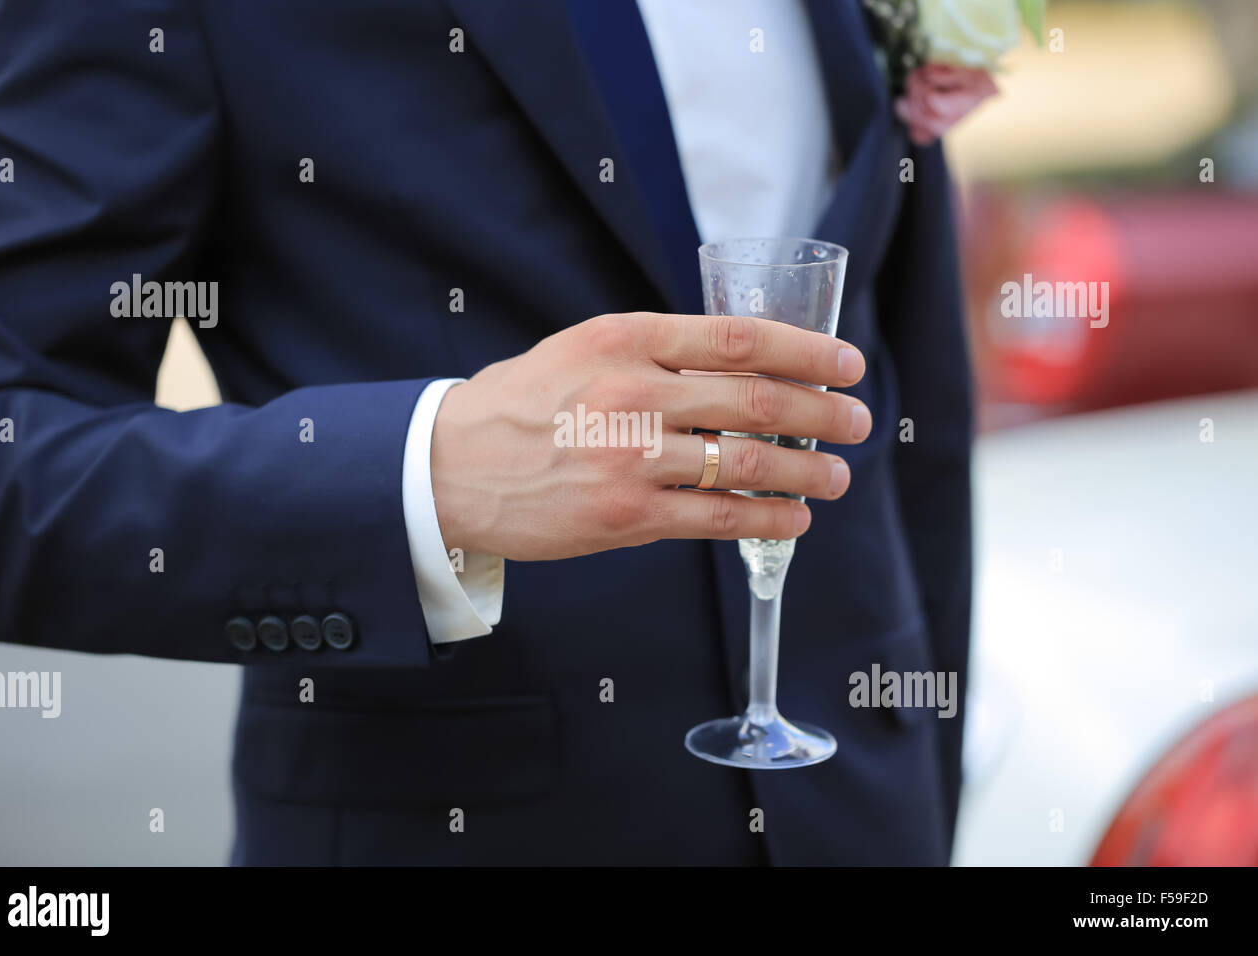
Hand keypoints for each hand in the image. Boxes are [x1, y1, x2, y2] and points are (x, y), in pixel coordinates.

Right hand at [430, 311, 869, 560]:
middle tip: (859, 421)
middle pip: (756, 400)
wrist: (449, 466)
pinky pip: (717, 518)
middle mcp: (634, 392)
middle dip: (822, 413)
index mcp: (626, 338)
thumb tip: (743, 363)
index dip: (808, 351)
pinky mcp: (625, 516)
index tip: (847, 364)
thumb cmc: (522, 403)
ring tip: (837, 475)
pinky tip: (796, 517)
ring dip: (806, 471)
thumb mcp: (583, 348)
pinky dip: (768, 517)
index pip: (741, 337)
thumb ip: (656, 350)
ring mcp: (630, 458)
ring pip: (745, 463)